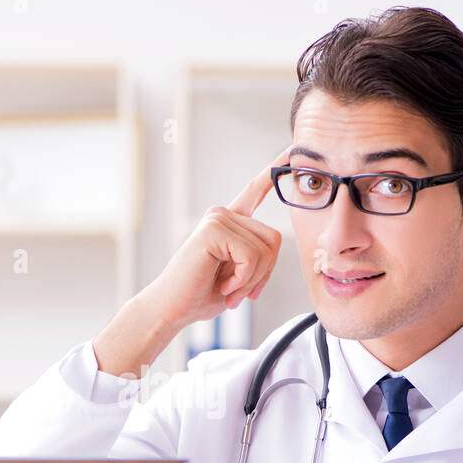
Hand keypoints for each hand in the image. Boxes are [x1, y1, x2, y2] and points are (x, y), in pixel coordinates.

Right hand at [93, 147, 288, 375]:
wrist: (172, 309)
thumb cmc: (201, 295)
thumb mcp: (239, 276)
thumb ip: (257, 258)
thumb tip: (273, 245)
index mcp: (228, 223)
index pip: (253, 193)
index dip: (271, 174)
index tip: (290, 153)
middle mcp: (223, 214)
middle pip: (273, 238)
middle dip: (263, 273)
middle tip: (239, 293)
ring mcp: (216, 219)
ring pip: (265, 250)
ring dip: (252, 280)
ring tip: (228, 289)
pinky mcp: (212, 230)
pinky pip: (251, 256)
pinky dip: (243, 279)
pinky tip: (223, 285)